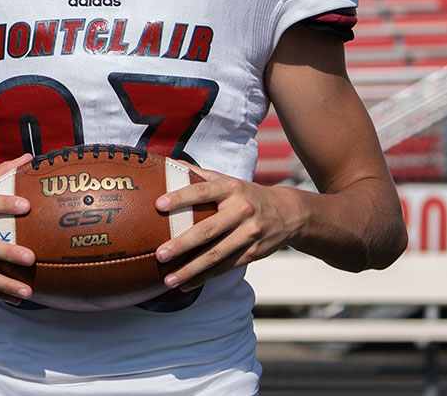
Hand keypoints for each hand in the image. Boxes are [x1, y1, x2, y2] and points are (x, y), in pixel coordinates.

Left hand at [153, 167, 300, 291]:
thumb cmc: (248, 195)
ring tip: (168, 279)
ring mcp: (248, 234)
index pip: (202, 191)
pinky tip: (185, 284)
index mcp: (231, 189)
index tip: (159, 205)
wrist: (288, 213)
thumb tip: (169, 163)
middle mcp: (241, 211)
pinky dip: (204, 277)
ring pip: (216, 255)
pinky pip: (225, 268)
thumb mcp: (229, 180)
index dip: (180, 197)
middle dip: (182, 244)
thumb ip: (200, 174)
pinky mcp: (253, 253)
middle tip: (160, 254)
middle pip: (208, 230)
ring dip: (190, 269)